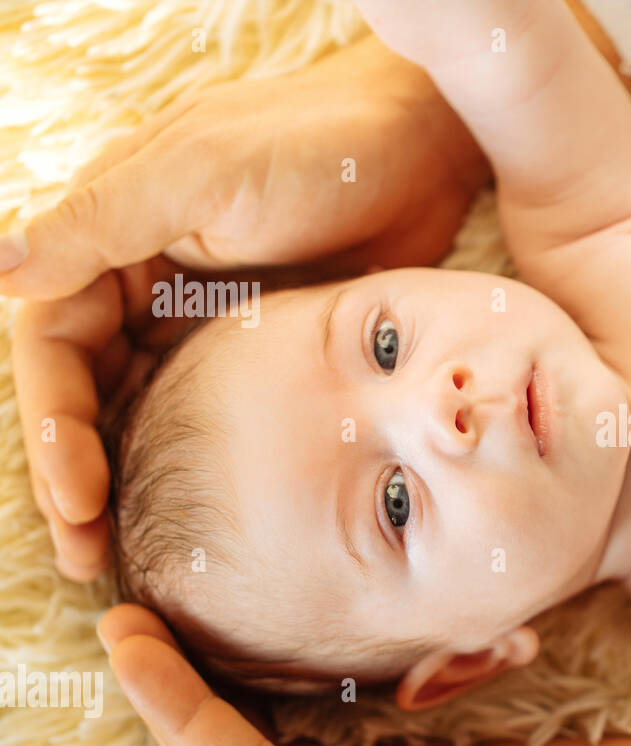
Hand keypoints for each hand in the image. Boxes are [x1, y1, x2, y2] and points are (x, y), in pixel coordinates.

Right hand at [11, 36, 488, 579]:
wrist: (424, 151)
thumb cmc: (315, 146)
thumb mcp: (205, 172)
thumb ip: (106, 221)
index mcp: (112, 236)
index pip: (52, 345)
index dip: (53, 427)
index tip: (77, 499)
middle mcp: (144, 281)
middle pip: (86, 392)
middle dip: (77, 475)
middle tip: (87, 556)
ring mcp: (203, 318)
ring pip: (142, 412)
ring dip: (128, 482)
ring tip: (127, 559)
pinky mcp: (262, 347)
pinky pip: (210, 414)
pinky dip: (193, 464)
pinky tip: (200, 519)